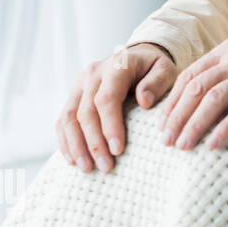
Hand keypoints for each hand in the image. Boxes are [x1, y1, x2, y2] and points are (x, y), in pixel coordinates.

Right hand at [57, 42, 176, 172]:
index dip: (110, 126)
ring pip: (69, 118)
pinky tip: (73, 160)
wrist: (137, 57)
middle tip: (106, 167)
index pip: (107, 99)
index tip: (118, 150)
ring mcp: (79, 85)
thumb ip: (157, 83)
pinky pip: (62, 120)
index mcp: (116, 67)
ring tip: (87, 169)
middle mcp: (92, 75)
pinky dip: (66, 141)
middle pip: (86, 112)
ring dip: (76, 146)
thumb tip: (144, 101)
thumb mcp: (164, 69)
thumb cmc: (154, 67)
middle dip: (94, 143)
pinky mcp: (73, 96)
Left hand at [159, 38, 227, 151]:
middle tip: (166, 142)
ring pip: (214, 99)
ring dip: (194, 125)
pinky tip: (214, 145)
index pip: (189, 77)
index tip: (162, 126)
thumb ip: (226, 75)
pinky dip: (225, 128)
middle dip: (177, 117)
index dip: (172, 103)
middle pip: (196, 88)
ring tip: (184, 146)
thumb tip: (196, 103)